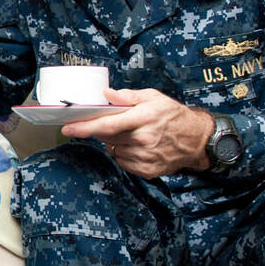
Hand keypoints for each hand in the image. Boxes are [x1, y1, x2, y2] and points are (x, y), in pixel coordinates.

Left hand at [60, 87, 214, 178]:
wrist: (196, 140)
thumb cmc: (174, 116)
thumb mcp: (154, 98)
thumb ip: (128, 96)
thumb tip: (106, 94)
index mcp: (144, 118)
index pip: (107, 125)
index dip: (84, 127)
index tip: (68, 128)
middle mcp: (144, 139)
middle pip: (107, 138)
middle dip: (103, 130)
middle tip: (117, 123)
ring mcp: (146, 157)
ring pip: (113, 150)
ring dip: (115, 142)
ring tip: (133, 134)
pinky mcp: (147, 170)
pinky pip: (123, 162)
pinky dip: (124, 154)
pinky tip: (137, 146)